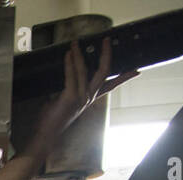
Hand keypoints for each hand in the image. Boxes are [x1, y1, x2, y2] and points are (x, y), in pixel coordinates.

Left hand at [24, 39, 136, 159]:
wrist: (44, 136)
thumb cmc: (51, 120)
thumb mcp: (63, 101)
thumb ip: (67, 90)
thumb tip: (65, 77)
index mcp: (89, 99)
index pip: (111, 86)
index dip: (124, 78)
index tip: (137, 70)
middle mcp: (88, 98)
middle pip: (104, 72)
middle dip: (107, 54)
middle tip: (107, 39)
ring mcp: (81, 98)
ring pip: (85, 71)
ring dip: (79, 55)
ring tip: (75, 43)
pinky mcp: (70, 98)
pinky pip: (72, 76)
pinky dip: (70, 63)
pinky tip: (68, 54)